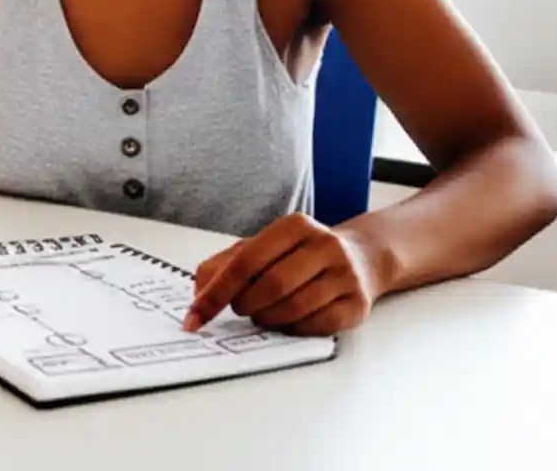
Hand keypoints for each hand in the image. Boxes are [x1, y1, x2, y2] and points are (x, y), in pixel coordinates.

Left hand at [186, 214, 383, 336]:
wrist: (362, 258)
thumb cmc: (300, 255)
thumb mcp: (262, 248)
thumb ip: (225, 264)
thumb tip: (197, 292)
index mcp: (294, 226)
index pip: (245, 262)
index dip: (216, 293)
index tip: (194, 317)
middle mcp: (324, 245)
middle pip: (271, 286)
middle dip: (245, 305)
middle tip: (239, 309)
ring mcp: (345, 274)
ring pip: (294, 308)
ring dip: (268, 320)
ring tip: (262, 314)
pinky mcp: (357, 304)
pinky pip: (316, 326)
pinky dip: (293, 329)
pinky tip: (289, 321)